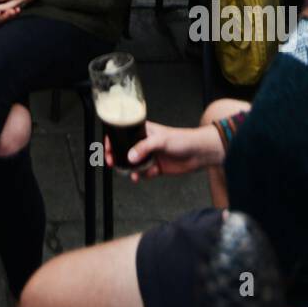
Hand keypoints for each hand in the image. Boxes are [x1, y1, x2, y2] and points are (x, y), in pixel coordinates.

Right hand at [104, 120, 223, 181]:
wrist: (199, 153)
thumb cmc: (183, 139)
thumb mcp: (160, 140)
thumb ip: (143, 148)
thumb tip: (129, 157)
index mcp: (143, 130)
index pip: (123, 133)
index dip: (113, 140)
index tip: (108, 148)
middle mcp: (145, 143)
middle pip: (125, 150)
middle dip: (118, 157)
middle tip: (113, 163)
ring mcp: (150, 155)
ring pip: (133, 163)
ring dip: (130, 169)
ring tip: (131, 174)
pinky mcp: (156, 167)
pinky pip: (144, 173)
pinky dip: (142, 176)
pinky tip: (146, 176)